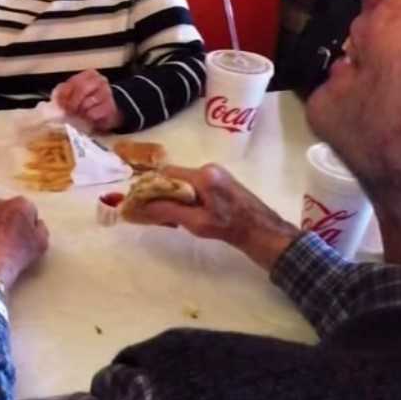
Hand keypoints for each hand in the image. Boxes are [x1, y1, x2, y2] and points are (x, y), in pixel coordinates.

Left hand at [0, 197, 49, 290]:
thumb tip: (35, 224)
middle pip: (7, 210)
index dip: (29, 223)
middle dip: (9, 220)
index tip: (27, 237)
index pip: (28, 209)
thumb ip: (41, 229)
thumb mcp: (41, 245)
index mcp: (18, 204)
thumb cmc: (17, 256)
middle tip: (11, 240)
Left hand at [51, 70, 119, 130]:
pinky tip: (88, 118)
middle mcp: (99, 81)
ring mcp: (106, 93)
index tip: (60, 104)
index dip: (63, 94)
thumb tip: (57, 102)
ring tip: (79, 115)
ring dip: (79, 112)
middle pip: (81, 88)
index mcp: (89, 74)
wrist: (108, 110)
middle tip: (68, 111)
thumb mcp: (74, 93)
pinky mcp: (109, 108)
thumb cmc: (87, 100)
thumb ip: (64, 94)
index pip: (72, 81)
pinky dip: (87, 118)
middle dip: (71, 102)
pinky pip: (93, 114)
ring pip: (87, 103)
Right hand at [135, 164, 299, 271]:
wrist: (261, 231)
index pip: (166, 173)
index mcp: (203, 175)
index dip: (150, 186)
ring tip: (168, 216)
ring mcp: (216, 173)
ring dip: (173, 196)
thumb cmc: (229, 228)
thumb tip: (141, 206)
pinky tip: (184, 213)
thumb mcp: (195, 222)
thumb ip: (167, 211)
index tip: (139, 201)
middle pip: (174, 176)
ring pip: (184, 181)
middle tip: (152, 212)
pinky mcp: (220, 181)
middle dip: (160, 193)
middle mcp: (209, 168)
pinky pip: (194, 185)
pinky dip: (184, 197)